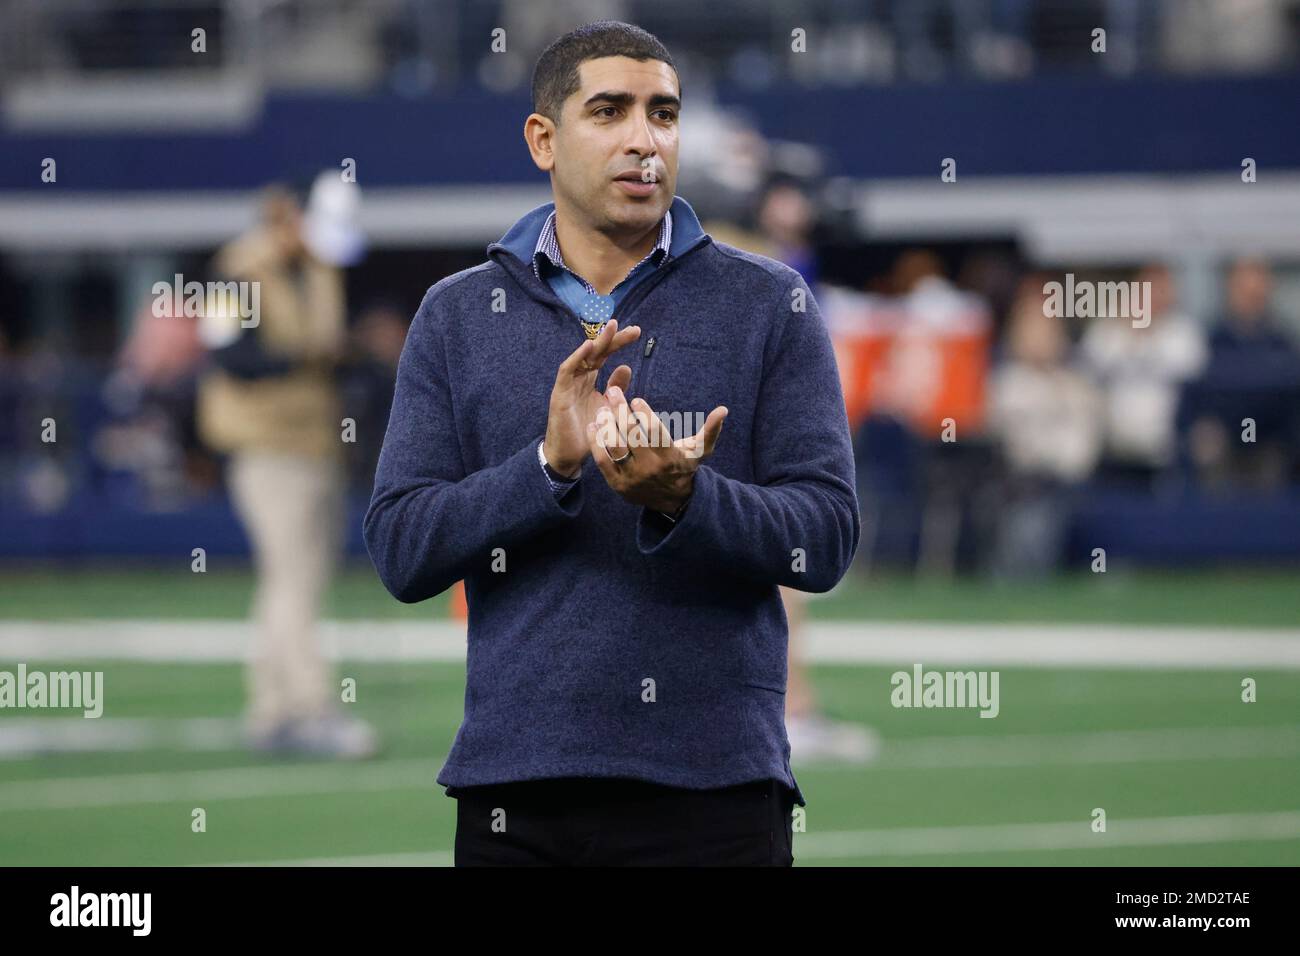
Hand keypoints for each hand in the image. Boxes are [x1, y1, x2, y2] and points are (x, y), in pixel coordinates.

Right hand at [542, 319, 641, 476]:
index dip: (619, 342)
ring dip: (597, 341)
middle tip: (632, 329)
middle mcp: (578, 377)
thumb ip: (616, 388)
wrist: (569, 455)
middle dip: (613, 338)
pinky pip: (566, 371)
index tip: (637, 332)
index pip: (605, 355)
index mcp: (590, 379)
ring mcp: (568, 384)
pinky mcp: (559, 393)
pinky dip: (576, 357)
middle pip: (596, 352)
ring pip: (583, 357)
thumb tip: (626, 367)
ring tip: (612, 327)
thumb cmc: (588, 431)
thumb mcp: (608, 408)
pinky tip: (588, 346)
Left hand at [587, 386, 727, 513]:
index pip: (654, 432)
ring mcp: (632, 477)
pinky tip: (594, 426)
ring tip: (602, 409)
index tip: (637, 399)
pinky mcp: (617, 484)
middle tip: (613, 391)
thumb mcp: (700, 451)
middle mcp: (650, 468)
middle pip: (631, 436)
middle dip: (620, 410)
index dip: (644, 413)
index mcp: (669, 457)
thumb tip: (723, 409)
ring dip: (606, 425)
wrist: (672, 501)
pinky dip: (596, 443)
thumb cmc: (684, 467)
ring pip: (614, 447)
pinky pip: (602, 461)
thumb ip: (711, 430)